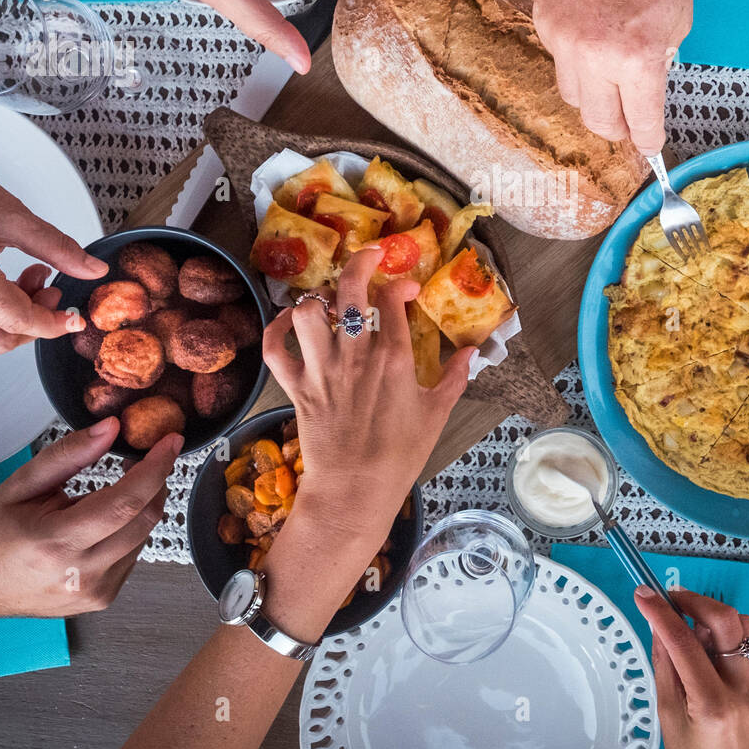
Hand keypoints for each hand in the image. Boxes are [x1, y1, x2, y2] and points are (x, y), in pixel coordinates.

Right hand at [0, 144, 107, 352]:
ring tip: (37, 274)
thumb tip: (91, 269)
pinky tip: (13, 276)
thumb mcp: (14, 216)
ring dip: (18, 313)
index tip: (74, 318)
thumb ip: (58, 248)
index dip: (53, 324)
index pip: (17, 320)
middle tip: (55, 296)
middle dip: (35, 326)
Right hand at [0, 420, 175, 620]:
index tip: (170, 441)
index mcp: (56, 543)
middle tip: (142, 457)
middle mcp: (81, 574)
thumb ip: (69, 454)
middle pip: (144, 519)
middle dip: (154, 481)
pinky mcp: (103, 599)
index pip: (124, 503)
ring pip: (144, 536)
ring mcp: (95, 592)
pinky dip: (129, 529)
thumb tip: (113, 427)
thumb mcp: (21, 484)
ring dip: (141, 505)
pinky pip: (134, 554)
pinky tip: (104, 522)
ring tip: (112, 490)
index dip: (155, 468)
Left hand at [260, 247, 471, 625]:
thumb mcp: (436, 414)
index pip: (390, 299)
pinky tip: (288, 320)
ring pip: (307, 312)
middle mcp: (354, 355)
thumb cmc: (399, 455)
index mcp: (392, 358)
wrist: (355, 491)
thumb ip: (455, 378)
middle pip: (348, 290)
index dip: (398, 284)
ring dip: (317, 298)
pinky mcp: (296, 387)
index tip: (405, 289)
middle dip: (359, 263)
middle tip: (369, 257)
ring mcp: (321, 369)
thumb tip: (472, 353)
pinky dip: (276, 329)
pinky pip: (276, 348)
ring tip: (330, 301)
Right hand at [532, 0, 690, 152]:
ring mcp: (563, 39)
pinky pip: (559, 59)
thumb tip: (643, 92)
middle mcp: (595, 55)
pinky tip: (593, 31)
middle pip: (597, 122)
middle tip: (630, 121)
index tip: (650, 147)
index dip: (648, 141)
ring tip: (611, 74)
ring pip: (572, 95)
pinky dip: (577, 58)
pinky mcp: (543, 20)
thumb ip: (658, 61)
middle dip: (617, 128)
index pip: (640, 123)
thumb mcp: (678, 18)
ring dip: (594, 95)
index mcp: (637, 57)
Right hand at [635, 586, 748, 748]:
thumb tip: (659, 625)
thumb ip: (665, 665)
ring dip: (718, 618)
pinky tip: (725, 640)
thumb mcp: (667, 718)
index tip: (644, 593)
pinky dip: (745, 630)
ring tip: (696, 631)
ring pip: (748, 625)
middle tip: (672, 601)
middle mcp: (747, 693)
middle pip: (726, 621)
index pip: (684, 641)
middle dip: (695, 602)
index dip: (660, 611)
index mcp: (713, 706)